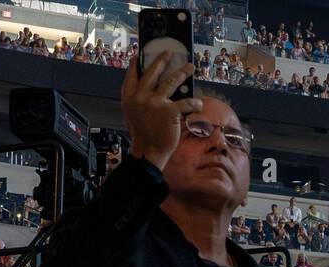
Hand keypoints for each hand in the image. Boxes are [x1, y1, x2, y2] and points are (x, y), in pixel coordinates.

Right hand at [122, 53, 202, 169]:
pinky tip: (199, 103)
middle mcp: (140, 97)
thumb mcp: (132, 113)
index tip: (141, 54)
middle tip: (170, 52)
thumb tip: (149, 87)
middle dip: (162, 61)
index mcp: (129, 96)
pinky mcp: (169, 112)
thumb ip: (137, 98)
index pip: (132, 75)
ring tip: (190, 67)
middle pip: (152, 73)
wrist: (149, 150)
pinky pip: (186, 102)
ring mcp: (154, 103)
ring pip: (171, 82)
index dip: (137, 64)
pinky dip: (194, 103)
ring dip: (182, 73)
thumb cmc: (143, 133)